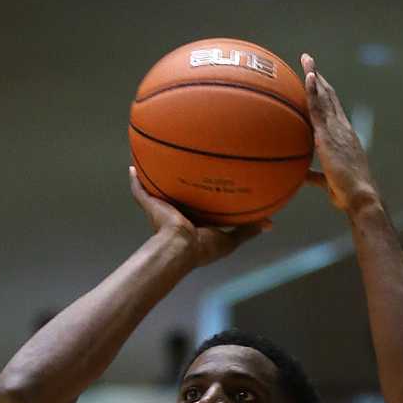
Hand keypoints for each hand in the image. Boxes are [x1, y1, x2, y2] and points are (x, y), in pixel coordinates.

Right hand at [128, 168, 269, 266]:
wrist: (180, 247)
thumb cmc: (203, 247)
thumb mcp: (230, 239)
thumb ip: (247, 231)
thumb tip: (270, 225)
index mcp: (194, 221)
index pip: (201, 202)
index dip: (207, 191)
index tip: (214, 177)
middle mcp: (178, 213)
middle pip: (181, 192)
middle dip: (182, 179)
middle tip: (188, 159)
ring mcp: (163, 209)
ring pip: (160, 188)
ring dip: (157, 176)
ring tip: (158, 155)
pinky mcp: (151, 205)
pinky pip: (140, 190)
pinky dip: (135, 180)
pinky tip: (132, 167)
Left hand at [300, 55, 378, 213]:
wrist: (360, 197)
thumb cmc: (347, 194)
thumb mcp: (328, 182)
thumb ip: (314, 175)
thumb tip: (302, 175)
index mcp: (344, 136)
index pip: (333, 110)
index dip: (325, 93)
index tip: (317, 79)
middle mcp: (342, 128)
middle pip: (329, 96)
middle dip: (319, 77)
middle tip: (309, 61)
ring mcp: (337, 129)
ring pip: (324, 97)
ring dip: (315, 76)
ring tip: (306, 60)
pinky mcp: (328, 136)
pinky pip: (319, 109)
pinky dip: (314, 91)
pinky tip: (309, 77)